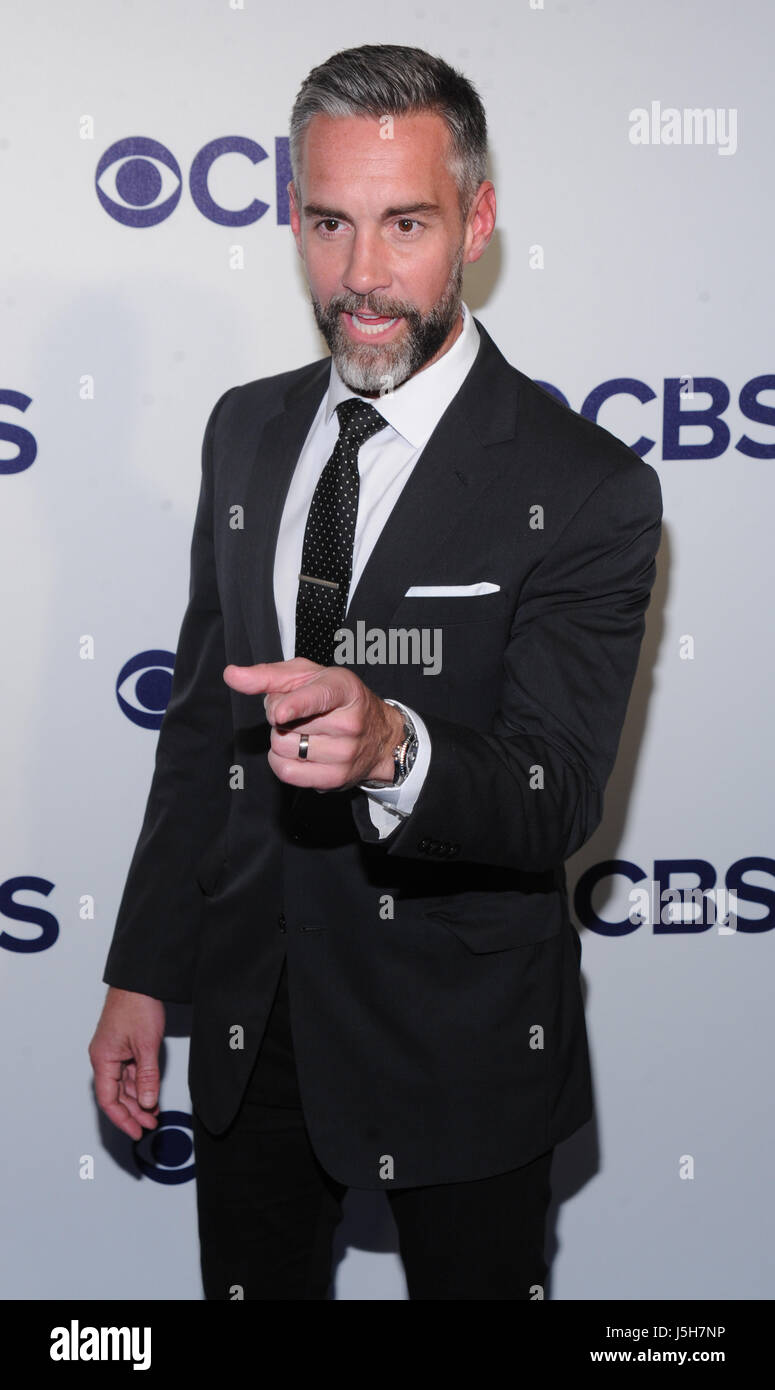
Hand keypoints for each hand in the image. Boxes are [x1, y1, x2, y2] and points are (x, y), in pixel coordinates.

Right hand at [89, 988, 164, 1139]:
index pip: (108, 1099)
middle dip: (133, 1112)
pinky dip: (140, 1084)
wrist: (140, 980)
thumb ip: (147, 1076)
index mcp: (103, 1059)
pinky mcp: (124, 1046)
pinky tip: (151, 1094)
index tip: (135, 1132)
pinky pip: (129, 1072)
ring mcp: (114, 1052)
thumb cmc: (137, 1005)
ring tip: (153, 1113)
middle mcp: (104, 1058)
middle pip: (116, 1094)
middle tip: (149, 1125)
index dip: (122, 1119)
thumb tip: (148, 1103)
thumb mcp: (147, 1045)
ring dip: (138, 1099)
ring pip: (124, 1084)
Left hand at [223, 658, 403, 788]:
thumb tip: (232, 675)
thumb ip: (267, 675)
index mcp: (344, 689)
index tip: (279, 713)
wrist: (380, 735)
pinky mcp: (335, 778)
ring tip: (303, 732)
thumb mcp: (307, 676)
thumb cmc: (336, 699)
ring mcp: (345, 753)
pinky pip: (287, 772)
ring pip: (282, 748)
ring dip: (281, 740)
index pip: (318, 697)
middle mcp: (349, 722)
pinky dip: (281, 761)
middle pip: (285, 724)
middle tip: (299, 713)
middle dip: (279, 717)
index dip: (295, 705)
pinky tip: (298, 751)